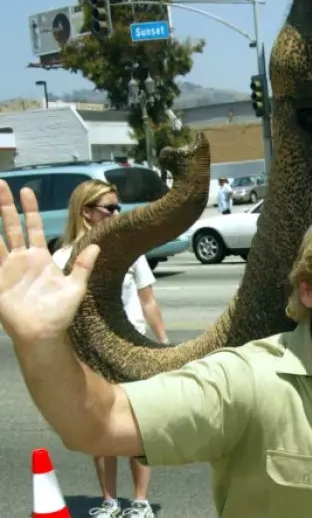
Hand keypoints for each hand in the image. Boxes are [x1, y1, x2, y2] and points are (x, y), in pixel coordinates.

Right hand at [0, 182, 98, 343]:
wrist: (42, 333)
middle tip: (1, 184)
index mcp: (40, 258)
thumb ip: (83, 266)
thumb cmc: (59, 313)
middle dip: (6, 206)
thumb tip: (97, 245)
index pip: (34, 227)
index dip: (30, 210)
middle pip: (12, 226)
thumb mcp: (75, 288)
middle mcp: (22, 258)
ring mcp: (7, 267)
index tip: (27, 191)